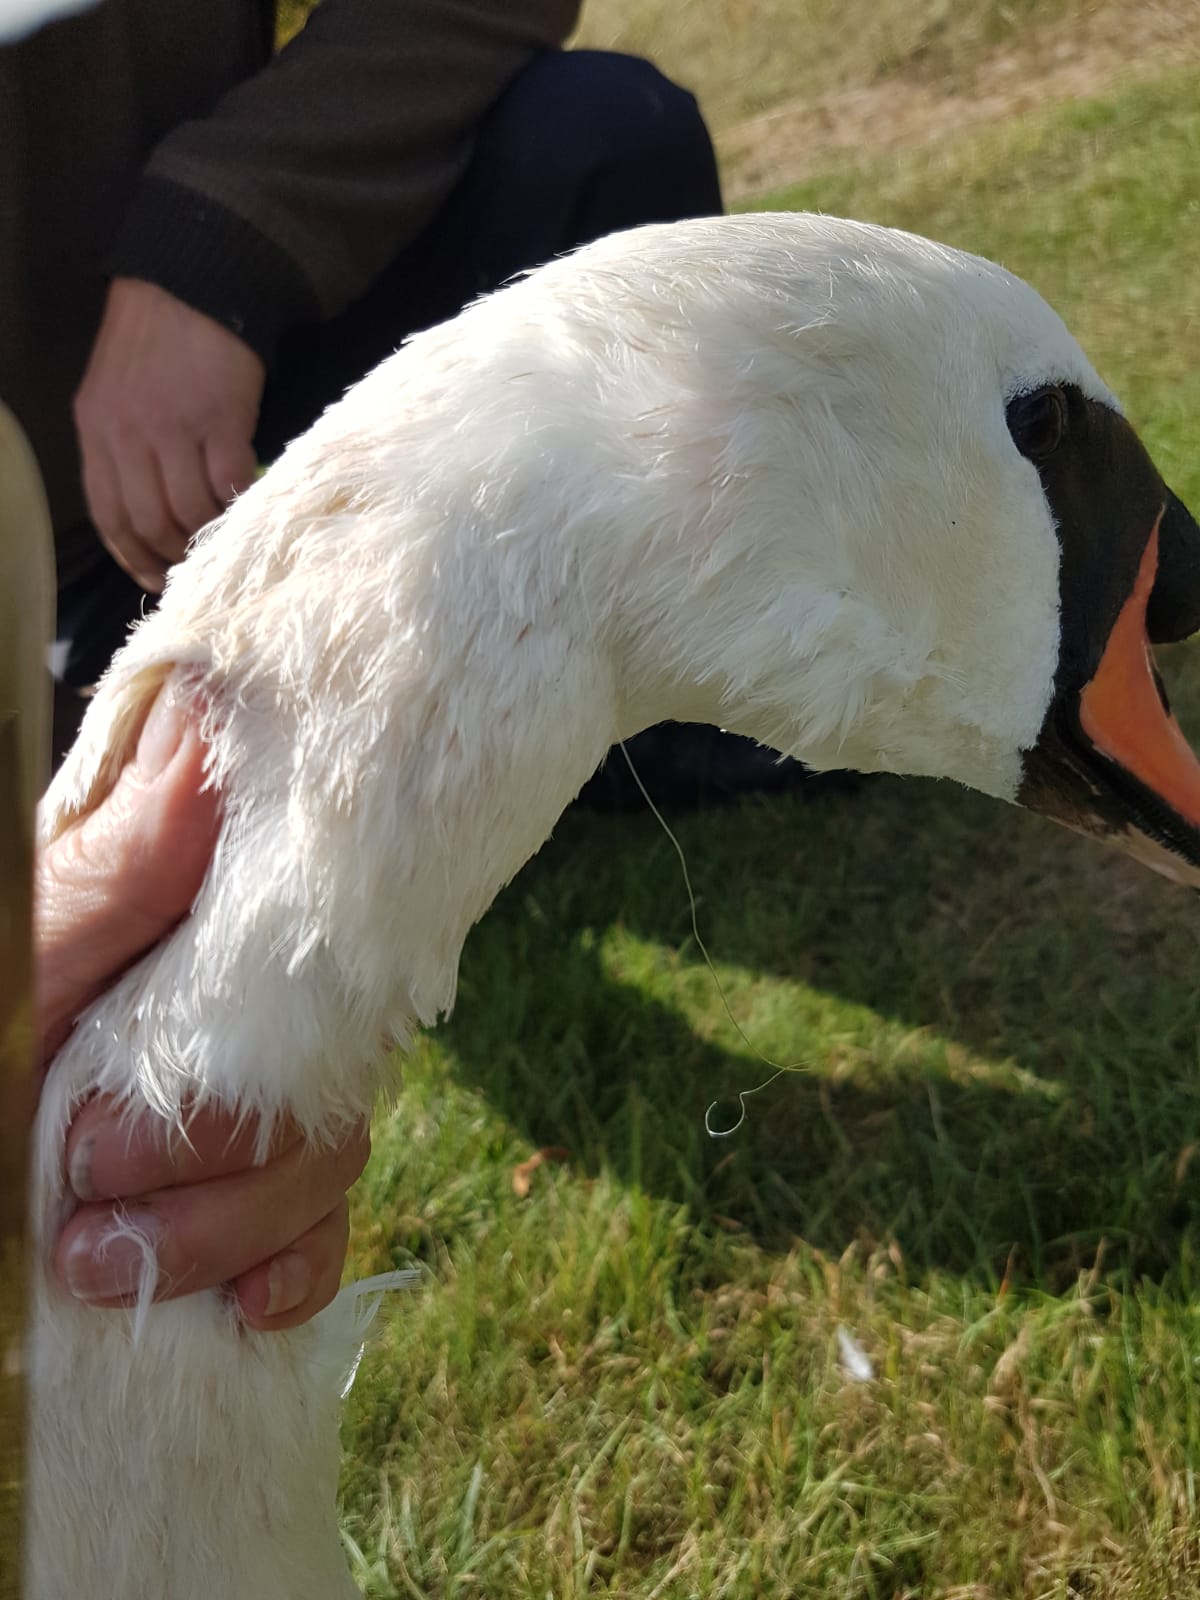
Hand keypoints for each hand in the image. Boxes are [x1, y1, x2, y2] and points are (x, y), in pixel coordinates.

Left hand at [38, 688, 368, 1329]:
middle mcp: (234, 1013)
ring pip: (329, 1157)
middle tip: (89, 1173)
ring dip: (225, 1229)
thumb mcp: (21, 963)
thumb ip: (116, 867)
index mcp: (186, 931)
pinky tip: (241, 1303)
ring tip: (101, 1263)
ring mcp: (248, 1114)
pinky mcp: (250, 1210)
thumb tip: (214, 704)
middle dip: (212, 1151)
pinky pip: (322, 1237)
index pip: (309, 925)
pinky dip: (288, 1273)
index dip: (274, 1004)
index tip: (168, 1072)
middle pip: (322, 1065)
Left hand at [73, 278, 264, 593]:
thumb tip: (154, 506)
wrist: (191, 281)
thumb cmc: (155, 337)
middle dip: (172, 556)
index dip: (131, 556)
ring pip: (188, 511)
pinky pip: (227, 485)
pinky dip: (238, 505)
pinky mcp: (219, 421)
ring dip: (208, 535)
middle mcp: (128, 435)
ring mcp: (173, 429)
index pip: (108, 514)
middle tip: (196, 568)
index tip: (155, 577)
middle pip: (148, 521)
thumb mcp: (114, 391)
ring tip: (225, 540)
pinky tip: (247, 507)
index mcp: (97, 430)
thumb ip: (124, 445)